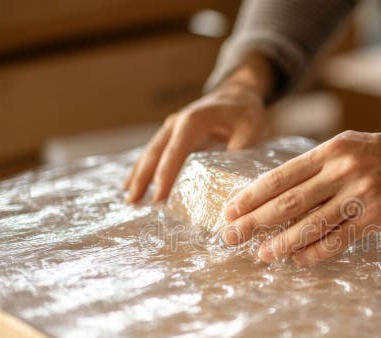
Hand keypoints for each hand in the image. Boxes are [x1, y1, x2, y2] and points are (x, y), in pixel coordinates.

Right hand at [124, 53, 273, 202]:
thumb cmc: (245, 111)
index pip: (175, 152)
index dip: (165, 176)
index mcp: (194, 121)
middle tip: (133, 202)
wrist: (238, 92)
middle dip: (143, 178)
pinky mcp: (173, 134)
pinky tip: (134, 184)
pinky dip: (144, 168)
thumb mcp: (251, 128)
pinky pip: (155, 152)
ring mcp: (172, 127)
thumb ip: (240, 150)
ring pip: (150, 152)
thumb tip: (229, 178)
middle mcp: (177, 122)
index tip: (158, 198)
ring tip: (129, 198)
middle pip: (155, 152)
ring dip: (139, 174)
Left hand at [222, 97, 380, 264]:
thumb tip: (277, 196)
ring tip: (262, 255)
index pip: (281, 176)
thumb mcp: (349, 149)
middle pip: (289, 201)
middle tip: (232, 237)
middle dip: (256, 222)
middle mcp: (342, 169)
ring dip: (283, 243)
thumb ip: (317, 169)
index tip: (230, 212)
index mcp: (330, 150)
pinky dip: (317, 252)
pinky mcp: (378, 214)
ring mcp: (361, 192)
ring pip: (312, 223)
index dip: (252, 196)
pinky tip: (299, 260)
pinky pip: (340, 238)